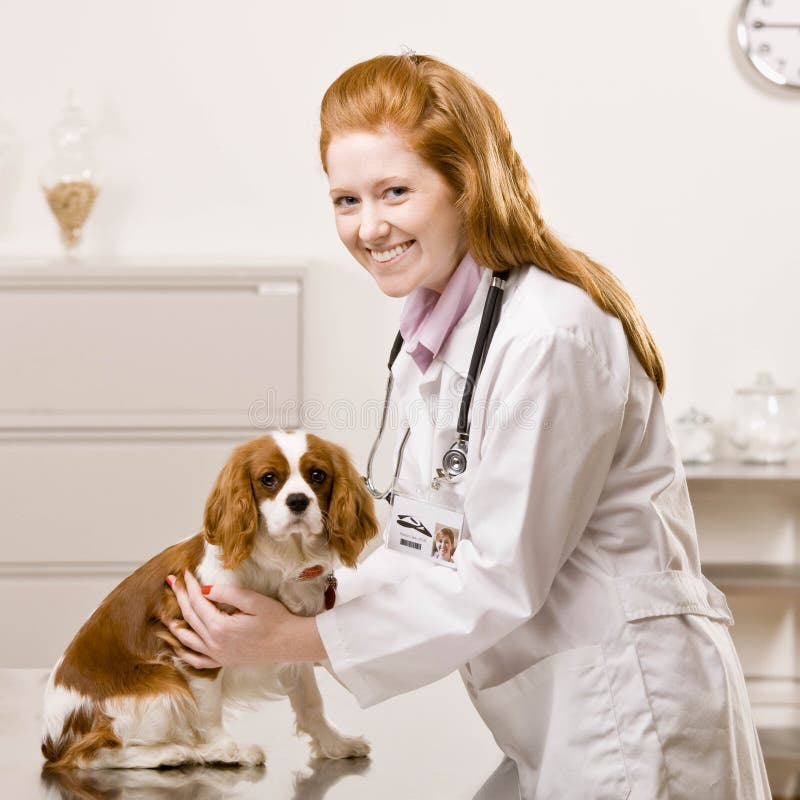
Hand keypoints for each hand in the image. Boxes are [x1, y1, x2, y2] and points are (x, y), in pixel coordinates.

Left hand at [165, 570, 293, 669]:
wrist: (290, 642)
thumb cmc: (276, 620)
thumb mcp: (254, 601)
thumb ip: (227, 594)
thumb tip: (204, 590)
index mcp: (220, 627)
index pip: (198, 602)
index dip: (189, 585)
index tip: (185, 572)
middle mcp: (214, 643)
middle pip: (189, 617)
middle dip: (180, 597)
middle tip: (172, 581)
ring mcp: (217, 655)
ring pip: (186, 639)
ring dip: (174, 623)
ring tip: (165, 610)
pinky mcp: (222, 661)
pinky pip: (195, 659)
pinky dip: (183, 651)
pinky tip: (177, 644)